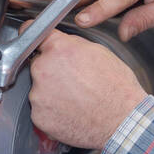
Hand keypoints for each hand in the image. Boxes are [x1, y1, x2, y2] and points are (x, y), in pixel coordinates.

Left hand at [28, 31, 147, 149]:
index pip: (31, 32)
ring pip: (39, 90)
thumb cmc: (117, 90)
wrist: (122, 121)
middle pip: (38, 65)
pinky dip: (53, 112)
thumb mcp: (100, 53)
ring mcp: (38, 95)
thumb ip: (73, 45)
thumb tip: (62, 43)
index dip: (35, 38)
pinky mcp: (39, 117)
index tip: (31, 39)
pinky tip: (72, 112)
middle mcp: (43, 70)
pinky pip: (42, 111)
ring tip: (77, 99)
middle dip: (51, 71)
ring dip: (52, 93)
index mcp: (58, 49)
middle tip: (73, 81)